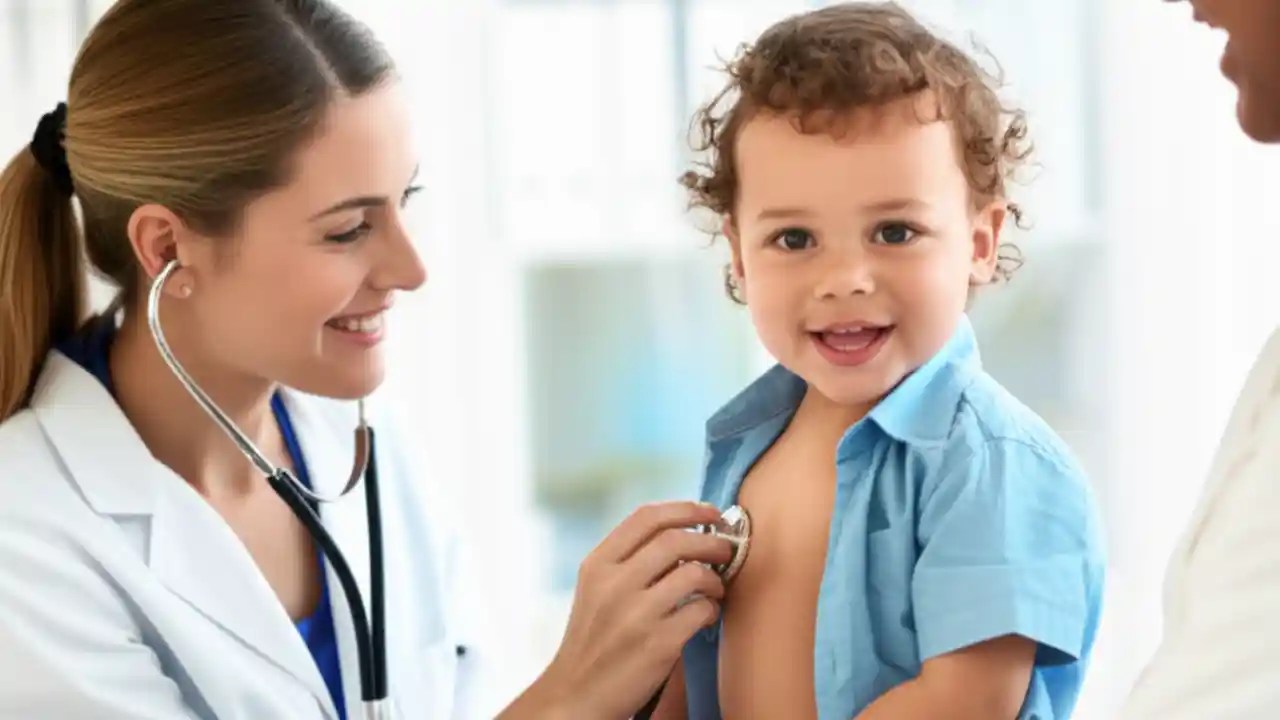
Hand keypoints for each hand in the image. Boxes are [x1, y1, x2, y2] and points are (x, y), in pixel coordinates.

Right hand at [500, 502, 731, 719]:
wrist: (575, 695)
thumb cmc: (594, 640)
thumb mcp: (595, 590)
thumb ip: (628, 560)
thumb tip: (683, 534)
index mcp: (597, 564)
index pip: (646, 517)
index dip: (686, 508)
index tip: (709, 513)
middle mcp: (613, 584)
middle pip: (676, 539)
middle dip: (711, 541)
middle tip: (725, 550)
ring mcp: (635, 614)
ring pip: (694, 573)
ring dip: (715, 578)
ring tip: (715, 588)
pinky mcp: (657, 644)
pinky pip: (701, 611)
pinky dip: (711, 610)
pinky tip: (705, 616)